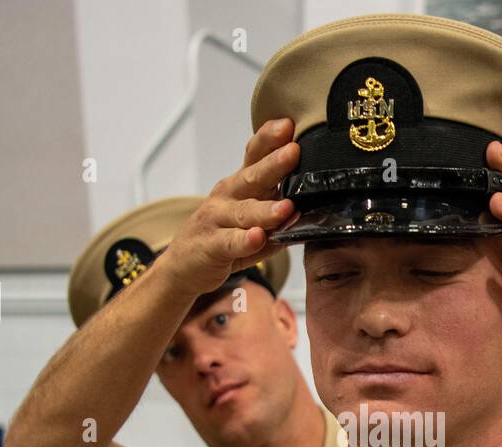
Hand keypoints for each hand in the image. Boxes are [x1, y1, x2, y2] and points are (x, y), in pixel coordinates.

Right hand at [163, 118, 299, 294]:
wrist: (184, 266)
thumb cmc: (224, 239)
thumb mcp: (254, 219)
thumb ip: (282, 214)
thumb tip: (317, 208)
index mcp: (241, 185)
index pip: (254, 155)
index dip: (270, 139)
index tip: (289, 124)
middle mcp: (227, 196)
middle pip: (251, 177)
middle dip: (274, 164)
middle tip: (294, 151)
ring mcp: (216, 219)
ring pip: (244, 212)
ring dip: (265, 209)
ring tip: (286, 206)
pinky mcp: (210, 246)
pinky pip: (229, 242)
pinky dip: (244, 241)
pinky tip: (257, 237)